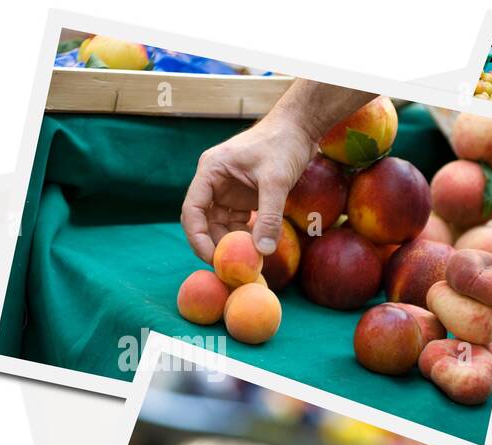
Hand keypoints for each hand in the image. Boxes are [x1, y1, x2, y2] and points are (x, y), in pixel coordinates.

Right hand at [180, 114, 316, 261]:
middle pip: (205, 222)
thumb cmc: (283, 144)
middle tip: (234, 268)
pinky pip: (239, 224)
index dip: (198, 237)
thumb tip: (262, 251)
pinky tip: (260, 249)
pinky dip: (247, 237)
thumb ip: (269, 216)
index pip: (192, 210)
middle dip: (217, 245)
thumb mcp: (276, 181)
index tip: (212, 258)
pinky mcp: (244, 198)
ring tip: (251, 261)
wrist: (299, 129)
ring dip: (233, 244)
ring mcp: (229, 191)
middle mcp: (215, 183)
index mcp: (210, 172)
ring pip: (222, 226)